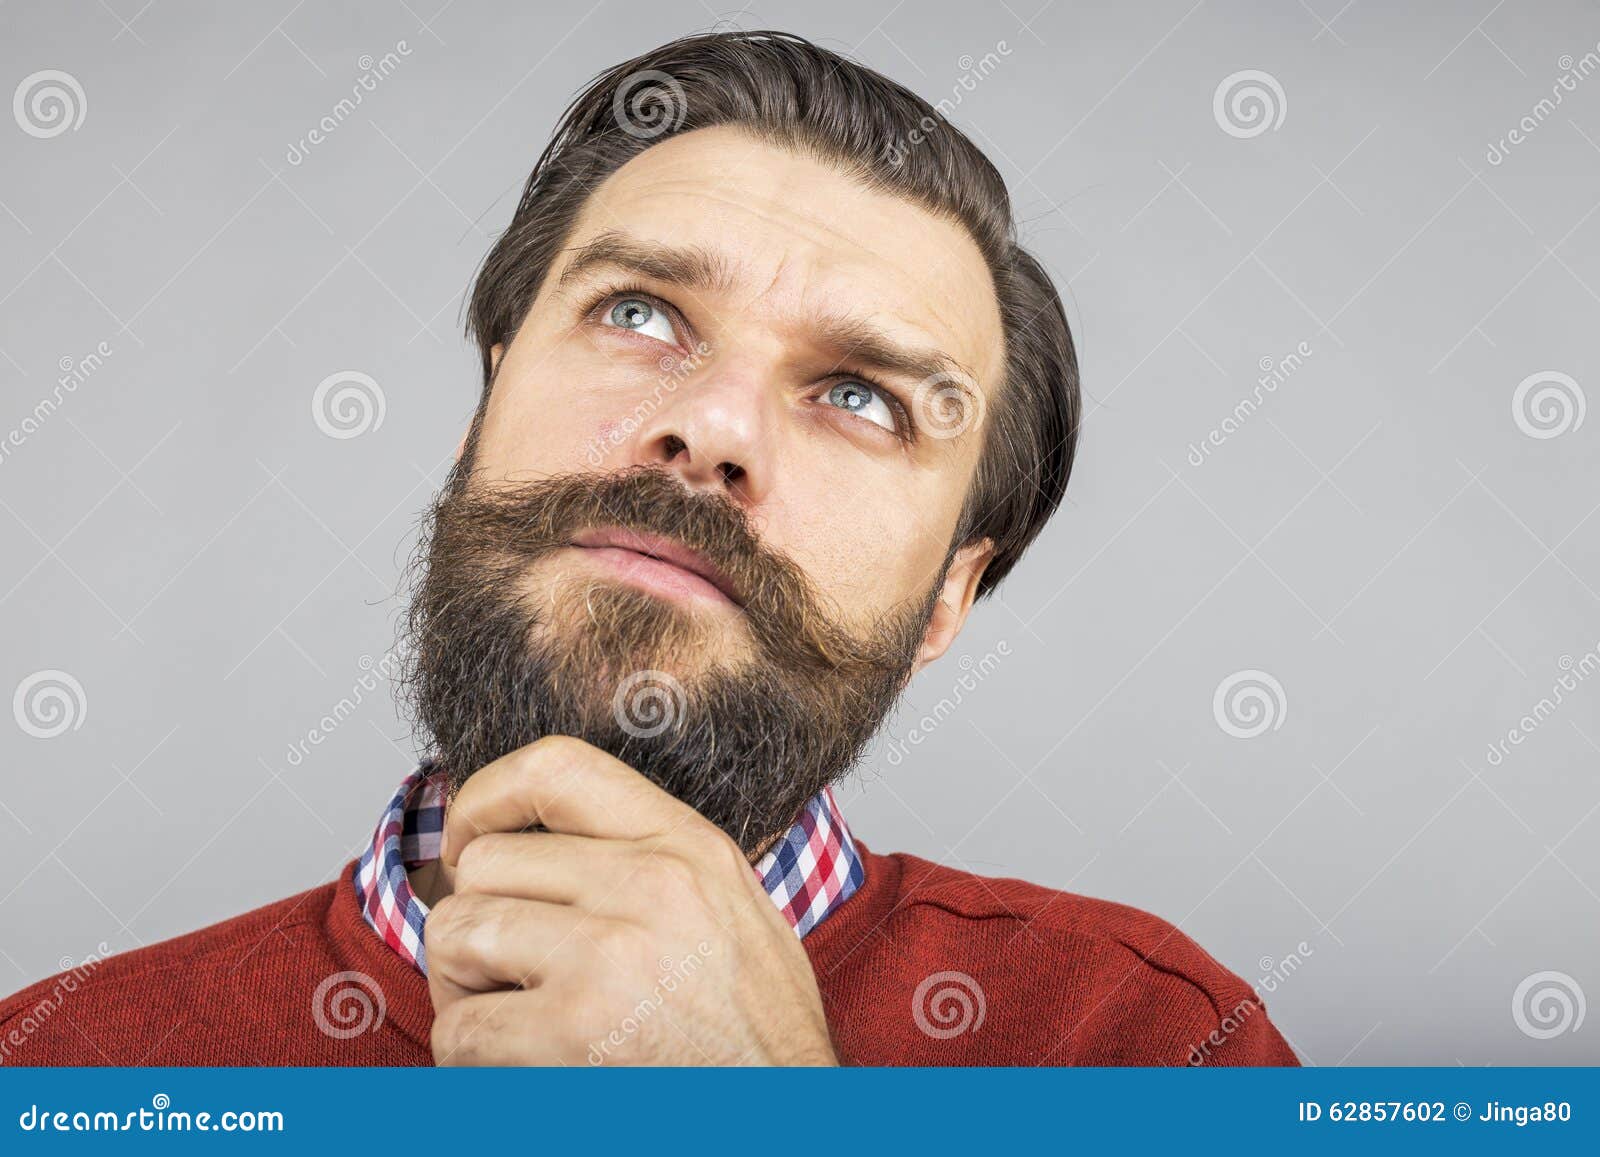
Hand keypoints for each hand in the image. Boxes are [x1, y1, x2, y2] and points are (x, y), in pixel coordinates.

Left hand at [424, 736, 837, 1065]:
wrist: (795, 1125)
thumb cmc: (757, 1039)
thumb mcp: (730, 910)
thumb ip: (650, 860)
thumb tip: (542, 836)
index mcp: (689, 846)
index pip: (555, 766)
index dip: (486, 797)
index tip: (472, 844)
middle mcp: (652, 884)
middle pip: (485, 863)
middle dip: (476, 922)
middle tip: (504, 971)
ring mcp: (610, 957)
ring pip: (455, 933)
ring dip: (465, 989)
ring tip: (512, 1021)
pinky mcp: (572, 1034)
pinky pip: (459, 1028)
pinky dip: (472, 1060)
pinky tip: (524, 1070)